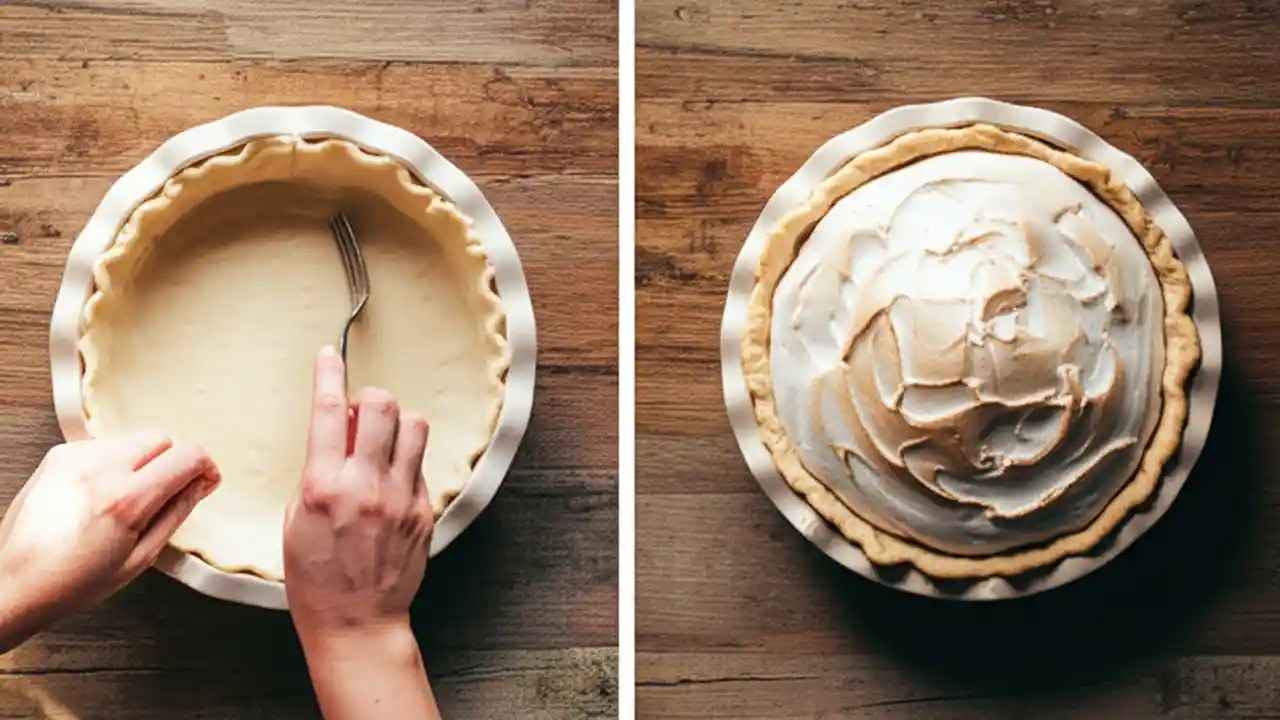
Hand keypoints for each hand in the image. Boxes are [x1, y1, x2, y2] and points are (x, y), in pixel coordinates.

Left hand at [0, 433, 219, 651]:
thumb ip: (176, 513)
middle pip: (162, 438)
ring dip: (144, 460)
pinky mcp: (58, 456)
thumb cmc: (69, 582)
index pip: (187, 455)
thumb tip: (200, 486)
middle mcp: (99, 469)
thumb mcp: (139, 558)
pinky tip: (104, 492)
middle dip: (173, 461)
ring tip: (130, 497)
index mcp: (125, 500)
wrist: (11, 583)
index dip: (205, 468)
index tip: (205, 480)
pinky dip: (114, 462)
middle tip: (168, 491)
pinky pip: (104, 446)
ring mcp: (75, 458)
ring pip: (133, 438)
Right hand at [284, 346, 438, 719]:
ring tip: (380, 447)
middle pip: (382, 406)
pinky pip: (421, 466)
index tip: (329, 354)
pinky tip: (390, 486)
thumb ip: (318, 471)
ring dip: (395, 426)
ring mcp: (401, 498)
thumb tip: (339, 433)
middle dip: (369, 400)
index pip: (327, 411)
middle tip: (359, 418)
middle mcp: (367, 486)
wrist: (356, 621)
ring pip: (414, 427)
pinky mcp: (425, 512)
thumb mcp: (296, 519)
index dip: (328, 373)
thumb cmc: (315, 576)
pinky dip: (406, 463)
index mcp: (325, 485)